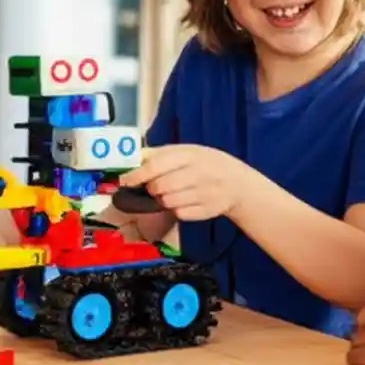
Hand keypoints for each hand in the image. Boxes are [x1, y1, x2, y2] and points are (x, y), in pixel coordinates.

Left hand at [118, 145, 253, 220]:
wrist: (239, 185)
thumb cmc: (207, 164)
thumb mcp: (189, 151)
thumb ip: (161, 154)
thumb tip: (133, 157)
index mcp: (190, 154)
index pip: (155, 166)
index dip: (136, 175)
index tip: (125, 181)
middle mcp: (197, 173)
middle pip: (158, 187)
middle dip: (152, 188)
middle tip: (156, 186)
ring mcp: (202, 194)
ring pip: (166, 202)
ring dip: (163, 199)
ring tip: (174, 192)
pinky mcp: (203, 212)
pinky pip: (178, 213)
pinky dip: (176, 209)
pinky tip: (186, 201)